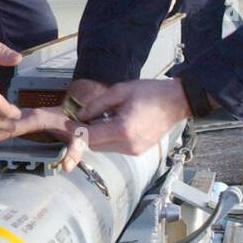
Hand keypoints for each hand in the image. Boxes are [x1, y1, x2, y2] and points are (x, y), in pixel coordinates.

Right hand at [0, 78, 109, 172]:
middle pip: (4, 120)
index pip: (13, 125)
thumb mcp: (81, 139)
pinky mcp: (28, 116)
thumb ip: (75, 152)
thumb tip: (66, 167)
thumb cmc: (80, 126)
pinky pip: (8, 120)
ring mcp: (28, 114)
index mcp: (39, 118)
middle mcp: (30, 113)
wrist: (84, 113)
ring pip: (4, 118)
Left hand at [76, 78, 190, 154]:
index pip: (89, 137)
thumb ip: (97, 104)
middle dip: (84, 134)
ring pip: (103, 148)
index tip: (65, 125)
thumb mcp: (120, 91)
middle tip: (77, 120)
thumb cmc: (152, 93)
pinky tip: (110, 124)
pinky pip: (115, 147)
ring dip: (96, 136)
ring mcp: (134, 150)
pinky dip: (108, 138)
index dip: (74, 132)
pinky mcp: (138, 151)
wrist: (177, 102)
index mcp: (123, 130)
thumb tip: (81, 115)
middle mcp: (128, 145)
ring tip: (97, 119)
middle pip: (94, 145)